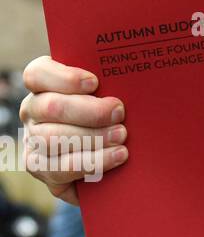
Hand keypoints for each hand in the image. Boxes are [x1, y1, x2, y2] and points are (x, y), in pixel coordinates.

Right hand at [20, 55, 127, 205]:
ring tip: (121, 136)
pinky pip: (59, 168)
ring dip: (92, 138)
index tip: (94, 83)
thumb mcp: (109, 89)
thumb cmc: (110, 108)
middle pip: (50, 107)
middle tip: (119, 113)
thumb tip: (139, 67)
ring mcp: (32, 140)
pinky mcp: (39, 168)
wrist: (100, 151)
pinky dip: (91, 162)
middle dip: (90, 111)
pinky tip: (116, 156)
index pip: (37, 74)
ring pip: (53, 139)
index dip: (64, 77)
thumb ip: (113, 80)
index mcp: (43, 84)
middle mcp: (32, 110)